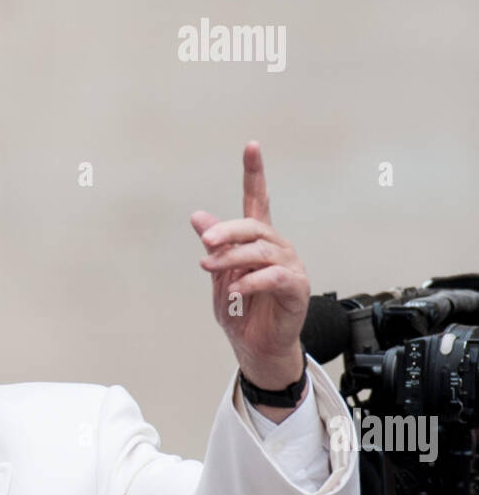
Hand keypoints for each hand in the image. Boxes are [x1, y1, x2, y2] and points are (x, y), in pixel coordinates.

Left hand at [190, 141, 308, 390]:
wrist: (255, 348)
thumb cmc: (242, 314)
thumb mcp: (220, 277)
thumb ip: (214, 247)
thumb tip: (198, 217)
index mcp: (257, 242)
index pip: (258, 200)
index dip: (254, 174)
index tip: (251, 146)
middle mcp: (277, 248)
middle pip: (254, 226)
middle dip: (228, 232)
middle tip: (206, 245)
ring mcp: (290, 266)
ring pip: (261, 251)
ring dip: (233, 259)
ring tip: (211, 269)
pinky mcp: (297, 288)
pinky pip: (274, 277)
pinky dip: (252, 282)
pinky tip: (236, 290)